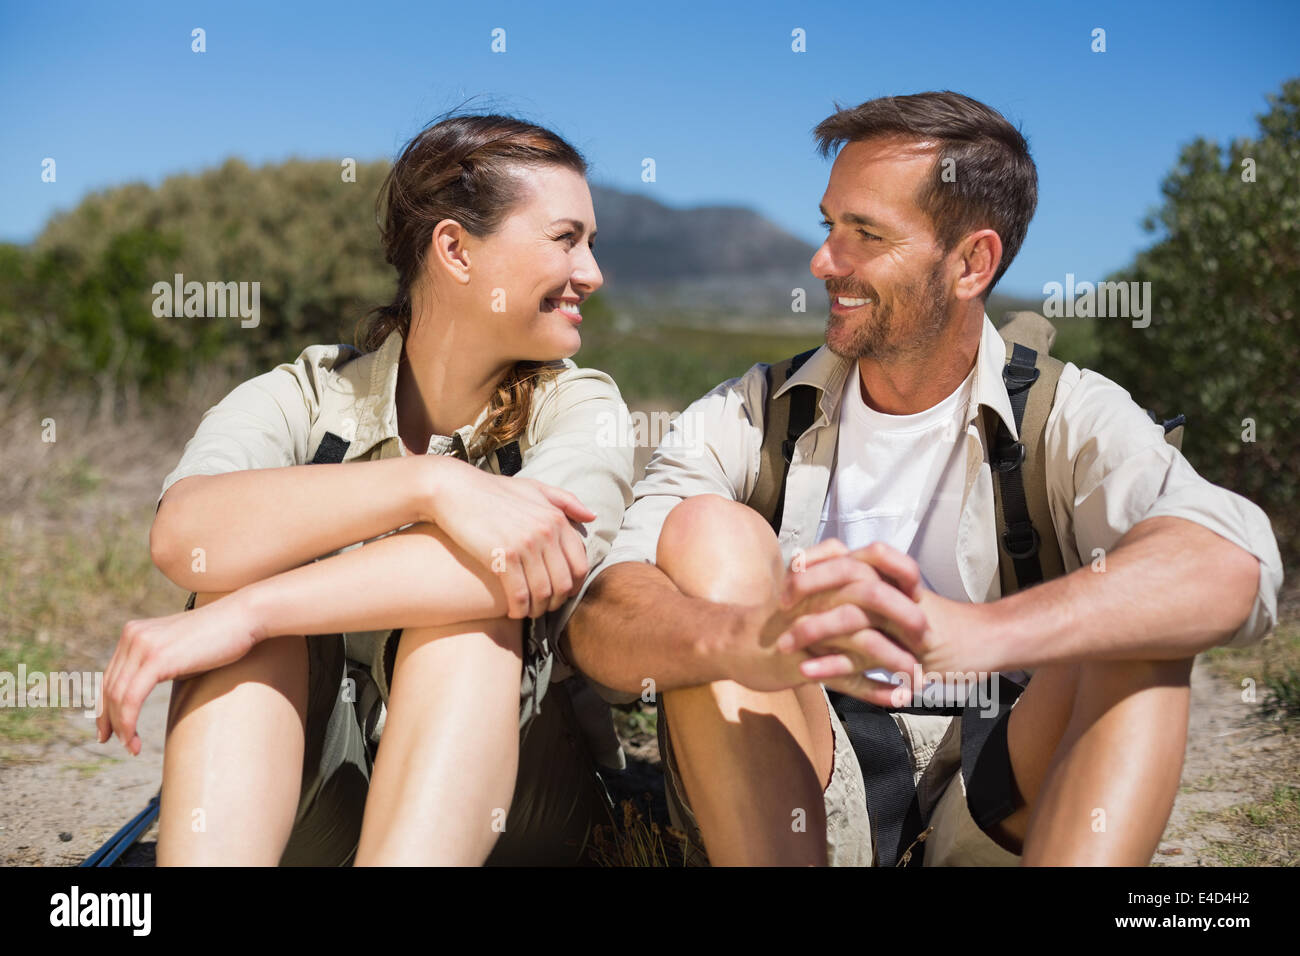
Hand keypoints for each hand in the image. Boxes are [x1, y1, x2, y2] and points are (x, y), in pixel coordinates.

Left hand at [97, 594, 260, 754]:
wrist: (243, 618)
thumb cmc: (220, 638)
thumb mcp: (179, 652)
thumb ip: (158, 665)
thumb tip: (145, 690)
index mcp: (134, 632)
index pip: (110, 676)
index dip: (105, 706)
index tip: (109, 729)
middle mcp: (132, 636)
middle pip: (109, 687)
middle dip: (109, 720)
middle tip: (115, 743)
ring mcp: (142, 645)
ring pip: (118, 696)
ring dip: (120, 727)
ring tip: (130, 747)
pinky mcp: (155, 659)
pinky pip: (131, 698)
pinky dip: (128, 723)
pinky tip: (133, 740)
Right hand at [423, 457, 595, 618]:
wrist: (455, 490)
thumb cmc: (493, 491)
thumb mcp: (533, 487)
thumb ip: (565, 500)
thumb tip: (591, 517)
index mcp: (556, 519)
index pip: (580, 564)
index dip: (574, 586)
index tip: (562, 594)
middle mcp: (546, 532)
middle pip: (564, 583)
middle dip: (556, 602)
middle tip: (544, 608)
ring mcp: (525, 545)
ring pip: (543, 592)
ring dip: (538, 609)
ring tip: (528, 611)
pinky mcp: (502, 557)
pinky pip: (519, 594)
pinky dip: (519, 609)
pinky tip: (513, 611)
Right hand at [731, 539, 925, 704]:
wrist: (734, 643)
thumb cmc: (777, 619)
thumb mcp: (808, 586)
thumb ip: (839, 575)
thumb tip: (879, 573)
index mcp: (824, 575)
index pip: (871, 558)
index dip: (900, 570)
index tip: (918, 589)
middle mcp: (819, 597)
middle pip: (872, 596)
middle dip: (906, 618)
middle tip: (927, 638)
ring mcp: (812, 633)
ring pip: (863, 642)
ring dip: (895, 660)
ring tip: (917, 678)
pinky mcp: (805, 665)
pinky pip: (846, 678)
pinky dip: (874, 690)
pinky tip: (895, 698)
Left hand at [783, 542, 1001, 698]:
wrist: (988, 639)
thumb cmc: (944, 623)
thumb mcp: (906, 599)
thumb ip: (875, 591)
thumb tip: (832, 592)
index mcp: (890, 574)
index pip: (845, 552)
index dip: (815, 560)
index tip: (789, 573)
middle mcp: (895, 589)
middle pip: (844, 575)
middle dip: (806, 589)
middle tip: (780, 606)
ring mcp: (901, 619)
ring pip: (851, 615)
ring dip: (813, 630)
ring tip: (785, 644)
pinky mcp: (907, 651)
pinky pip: (864, 656)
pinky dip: (833, 664)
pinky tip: (809, 671)